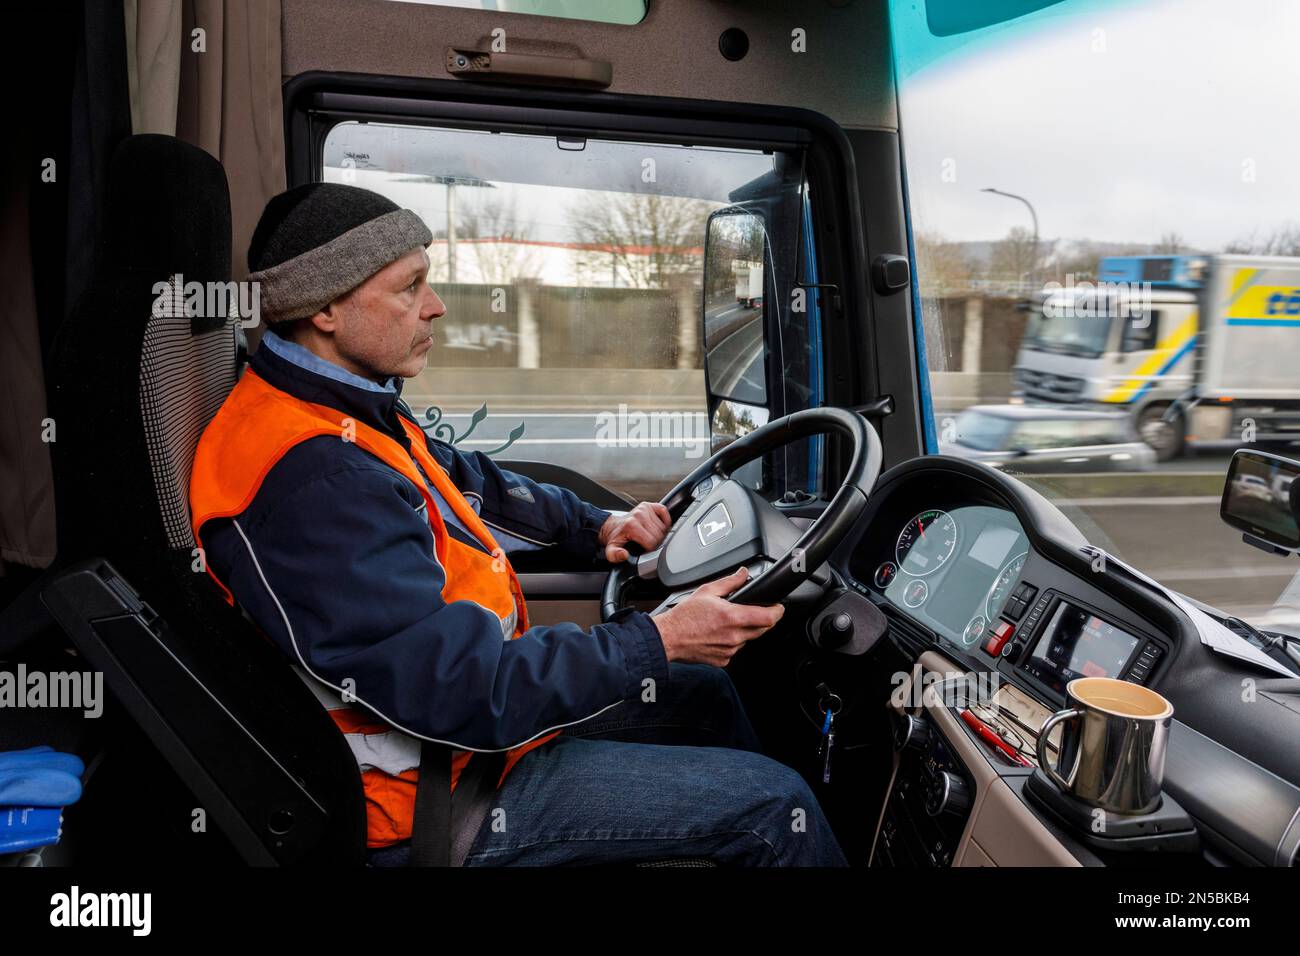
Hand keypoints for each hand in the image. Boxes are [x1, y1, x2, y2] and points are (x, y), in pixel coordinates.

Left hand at [599, 502, 672, 562]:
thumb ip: (615, 555)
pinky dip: (665, 520)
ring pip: (663, 527)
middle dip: (656, 542)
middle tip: (648, 543)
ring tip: (651, 535)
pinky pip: (664, 511)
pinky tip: (658, 526)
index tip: (644, 549)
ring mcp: (644, 509)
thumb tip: (624, 555)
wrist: (614, 526)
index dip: (650, 549)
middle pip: (658, 535)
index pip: (651, 542)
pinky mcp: (649, 505)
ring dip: (660, 533)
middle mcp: (638, 515)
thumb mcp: (611, 550)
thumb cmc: (616, 538)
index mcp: (631, 525)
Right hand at [650, 566, 784, 666]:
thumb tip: (743, 574)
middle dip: (762, 620)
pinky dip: (732, 642)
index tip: (778, 607)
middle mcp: (734, 636)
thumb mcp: (707, 591)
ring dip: (744, 631)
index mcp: (733, 617)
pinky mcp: (723, 660)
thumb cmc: (684, 617)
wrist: (669, 637)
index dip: (778, 611)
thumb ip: (730, 582)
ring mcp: (729, 650)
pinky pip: (735, 650)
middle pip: (762, 629)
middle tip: (752, 611)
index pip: (768, 617)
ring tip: (727, 622)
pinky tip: (718, 634)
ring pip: (748, 639)